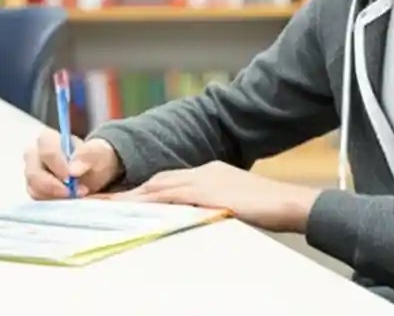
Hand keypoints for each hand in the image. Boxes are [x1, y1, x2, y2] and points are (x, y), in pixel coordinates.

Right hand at [23, 127, 120, 198]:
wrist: (94, 174)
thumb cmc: (94, 158)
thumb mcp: (98, 153)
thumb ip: (87, 156)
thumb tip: (73, 170)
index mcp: (48, 140)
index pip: (45, 149)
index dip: (56, 163)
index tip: (70, 176)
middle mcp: (35, 156)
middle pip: (33, 172)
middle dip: (53, 186)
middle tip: (73, 193)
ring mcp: (33, 175)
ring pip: (34, 189)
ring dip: (55, 197)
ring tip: (75, 196)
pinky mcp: (35, 192)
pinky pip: (38, 201)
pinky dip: (54, 204)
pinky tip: (69, 202)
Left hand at [111, 160, 318, 232]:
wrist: (290, 202)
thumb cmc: (268, 208)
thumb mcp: (233, 206)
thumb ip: (211, 208)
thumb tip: (195, 219)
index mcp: (208, 174)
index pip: (167, 182)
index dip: (143, 191)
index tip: (121, 199)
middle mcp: (202, 173)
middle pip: (157, 181)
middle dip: (130, 192)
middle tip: (103, 202)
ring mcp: (204, 180)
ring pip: (158, 187)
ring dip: (132, 196)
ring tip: (107, 206)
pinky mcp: (208, 192)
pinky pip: (170, 196)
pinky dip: (150, 201)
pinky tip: (135, 208)